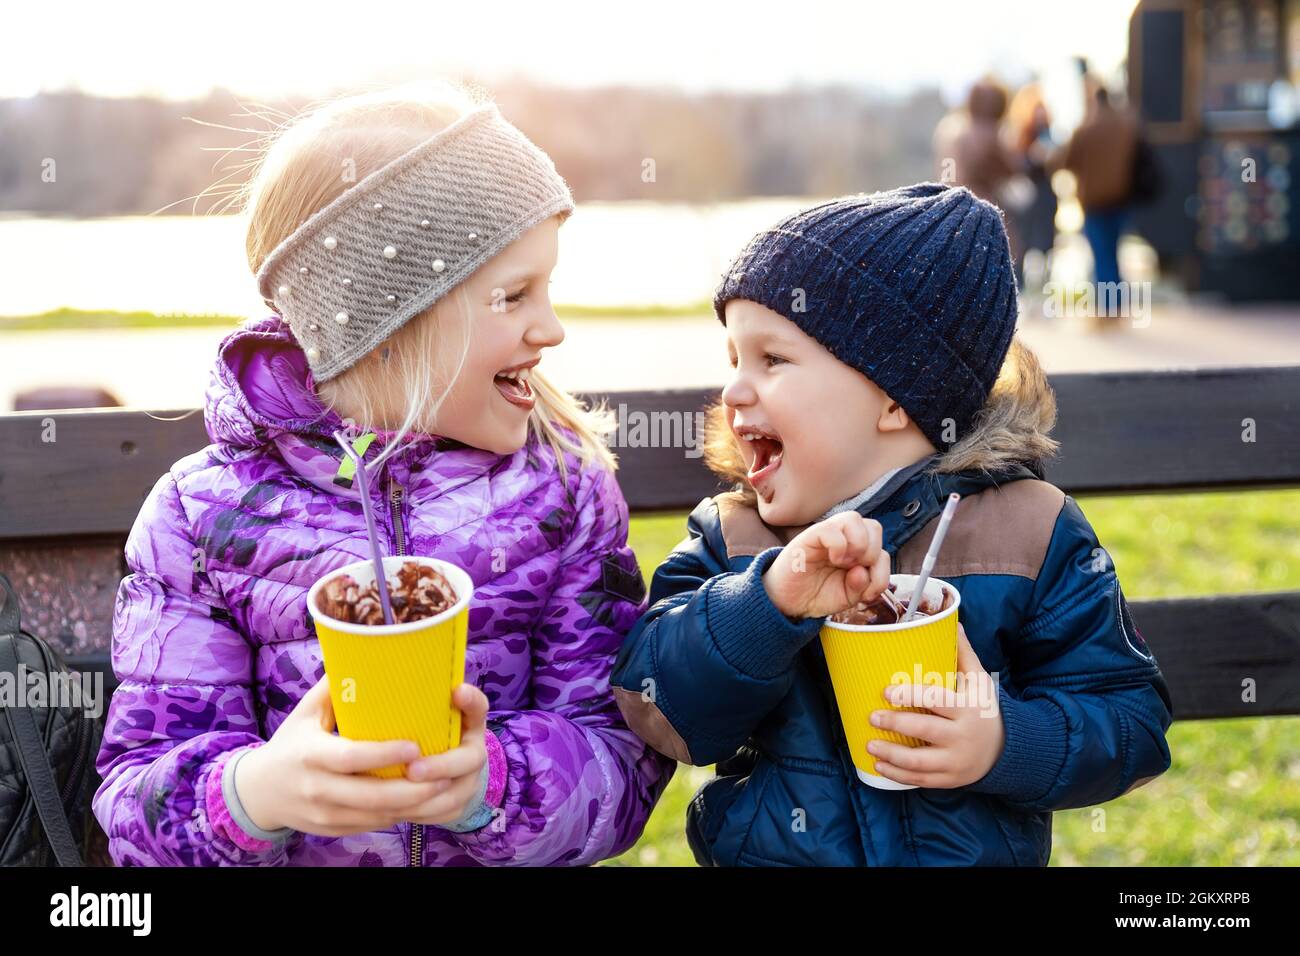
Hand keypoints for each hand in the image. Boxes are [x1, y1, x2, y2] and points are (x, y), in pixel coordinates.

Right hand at [236, 674, 452, 836]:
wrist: (258, 791)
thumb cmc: (290, 743)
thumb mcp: (306, 713)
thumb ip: (333, 687)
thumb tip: (364, 651)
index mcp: (310, 755)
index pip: (351, 757)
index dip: (385, 754)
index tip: (416, 745)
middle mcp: (316, 788)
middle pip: (371, 795)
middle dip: (412, 788)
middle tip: (445, 774)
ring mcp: (323, 814)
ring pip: (375, 815)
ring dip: (411, 805)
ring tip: (442, 787)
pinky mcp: (331, 829)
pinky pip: (370, 825)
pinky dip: (396, 815)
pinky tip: (418, 801)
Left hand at [402, 683, 490, 825]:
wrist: (446, 772)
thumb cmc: (425, 734)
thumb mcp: (424, 713)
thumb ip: (415, 698)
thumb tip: (384, 673)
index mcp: (469, 722)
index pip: (478, 707)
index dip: (471, 701)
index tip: (457, 691)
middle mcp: (475, 751)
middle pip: (468, 760)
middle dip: (440, 766)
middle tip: (412, 770)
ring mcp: (470, 781)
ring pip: (453, 795)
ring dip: (425, 798)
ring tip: (395, 797)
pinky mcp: (459, 806)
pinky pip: (440, 815)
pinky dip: (418, 814)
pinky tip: (393, 811)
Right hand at [763, 512, 890, 618]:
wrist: (789, 602)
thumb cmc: (818, 594)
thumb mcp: (848, 597)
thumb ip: (863, 586)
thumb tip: (862, 572)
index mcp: (857, 551)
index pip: (882, 547)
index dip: (881, 571)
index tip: (867, 593)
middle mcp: (845, 538)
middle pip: (873, 526)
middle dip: (873, 553)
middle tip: (855, 571)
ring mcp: (827, 535)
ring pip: (853, 519)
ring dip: (858, 545)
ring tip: (844, 563)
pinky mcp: (809, 537)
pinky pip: (829, 529)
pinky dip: (838, 546)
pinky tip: (833, 560)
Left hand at [866, 624, 1004, 787]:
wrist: (1007, 751)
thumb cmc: (985, 710)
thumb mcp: (980, 681)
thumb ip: (964, 654)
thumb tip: (953, 622)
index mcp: (967, 709)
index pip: (937, 700)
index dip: (910, 696)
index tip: (886, 691)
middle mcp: (962, 737)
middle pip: (925, 731)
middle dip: (895, 724)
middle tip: (872, 716)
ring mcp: (956, 762)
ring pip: (920, 762)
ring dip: (891, 755)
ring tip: (869, 745)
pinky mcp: (950, 779)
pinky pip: (921, 780)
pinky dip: (898, 775)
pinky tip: (879, 766)